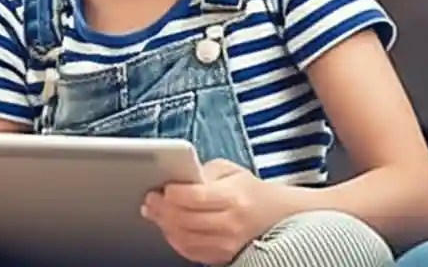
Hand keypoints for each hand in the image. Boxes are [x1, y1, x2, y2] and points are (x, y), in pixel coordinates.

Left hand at [141, 159, 278, 265]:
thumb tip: (177, 178)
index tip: (162, 188)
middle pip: (185, 219)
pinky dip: (176, 240)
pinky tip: (169, 229)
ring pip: (185, 238)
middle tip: (150, 200)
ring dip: (165, 225)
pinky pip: (191, 252)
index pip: (195, 197)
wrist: (277, 216)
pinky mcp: (223, 256)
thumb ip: (203, 172)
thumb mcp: (231, 171)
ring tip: (155, 213)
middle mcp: (230, 223)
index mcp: (233, 197)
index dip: (173, 193)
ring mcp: (227, 243)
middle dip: (162, 209)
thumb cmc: (251, 191)